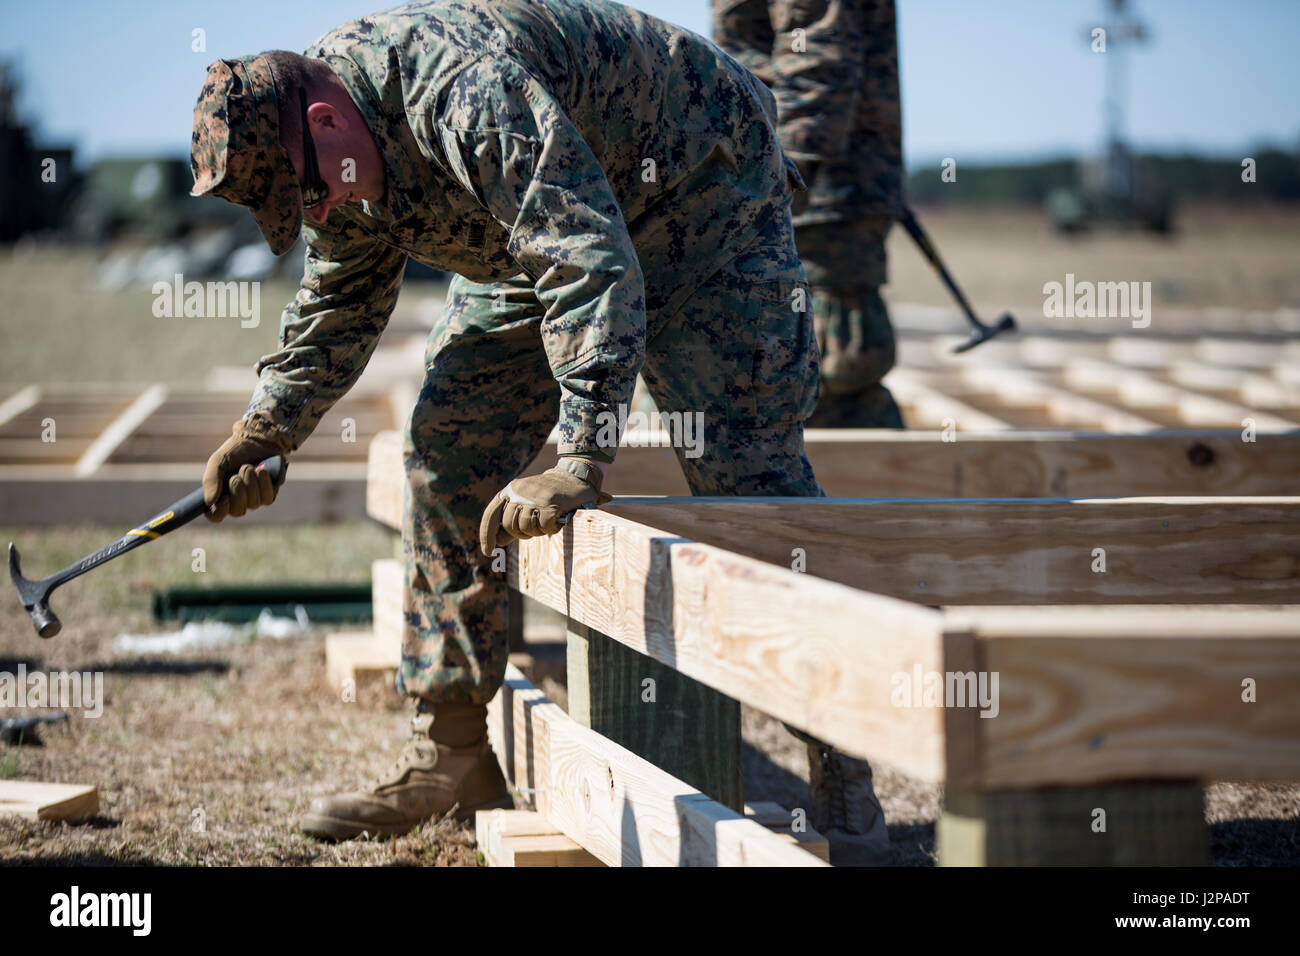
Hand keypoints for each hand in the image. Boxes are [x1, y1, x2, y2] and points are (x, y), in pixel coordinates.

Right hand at [202, 415, 288, 521]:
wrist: (257, 440)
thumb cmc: (235, 452)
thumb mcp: (218, 462)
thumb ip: (211, 480)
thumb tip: (210, 502)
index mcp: (219, 496)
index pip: (216, 516)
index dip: (219, 512)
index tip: (224, 499)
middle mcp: (236, 501)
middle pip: (237, 511)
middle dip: (237, 491)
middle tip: (237, 475)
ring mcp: (254, 500)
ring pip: (252, 504)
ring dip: (250, 483)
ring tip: (249, 467)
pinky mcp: (269, 495)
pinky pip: (266, 498)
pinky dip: (263, 483)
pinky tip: (262, 471)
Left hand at [479, 458, 611, 556]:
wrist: (575, 477)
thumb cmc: (549, 494)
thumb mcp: (526, 501)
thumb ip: (512, 518)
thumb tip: (498, 540)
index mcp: (510, 490)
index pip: (491, 515)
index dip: (486, 535)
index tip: (488, 551)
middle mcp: (519, 492)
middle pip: (509, 525)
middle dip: (521, 533)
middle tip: (535, 527)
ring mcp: (534, 498)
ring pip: (525, 528)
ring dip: (537, 530)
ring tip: (547, 521)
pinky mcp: (550, 506)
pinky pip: (544, 528)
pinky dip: (551, 528)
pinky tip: (557, 520)